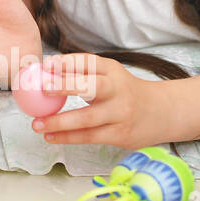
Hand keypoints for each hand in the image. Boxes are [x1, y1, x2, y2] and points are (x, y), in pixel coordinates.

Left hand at [31, 54, 169, 148]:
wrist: (163, 113)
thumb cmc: (124, 92)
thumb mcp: (109, 76)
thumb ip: (82, 74)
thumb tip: (43, 73)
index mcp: (112, 70)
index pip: (89, 62)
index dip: (67, 63)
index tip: (46, 65)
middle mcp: (118, 89)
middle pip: (91, 87)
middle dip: (65, 86)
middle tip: (41, 89)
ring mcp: (120, 113)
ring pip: (87, 118)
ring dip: (59, 122)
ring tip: (37, 124)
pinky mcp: (120, 134)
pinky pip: (90, 137)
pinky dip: (68, 138)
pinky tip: (50, 137)